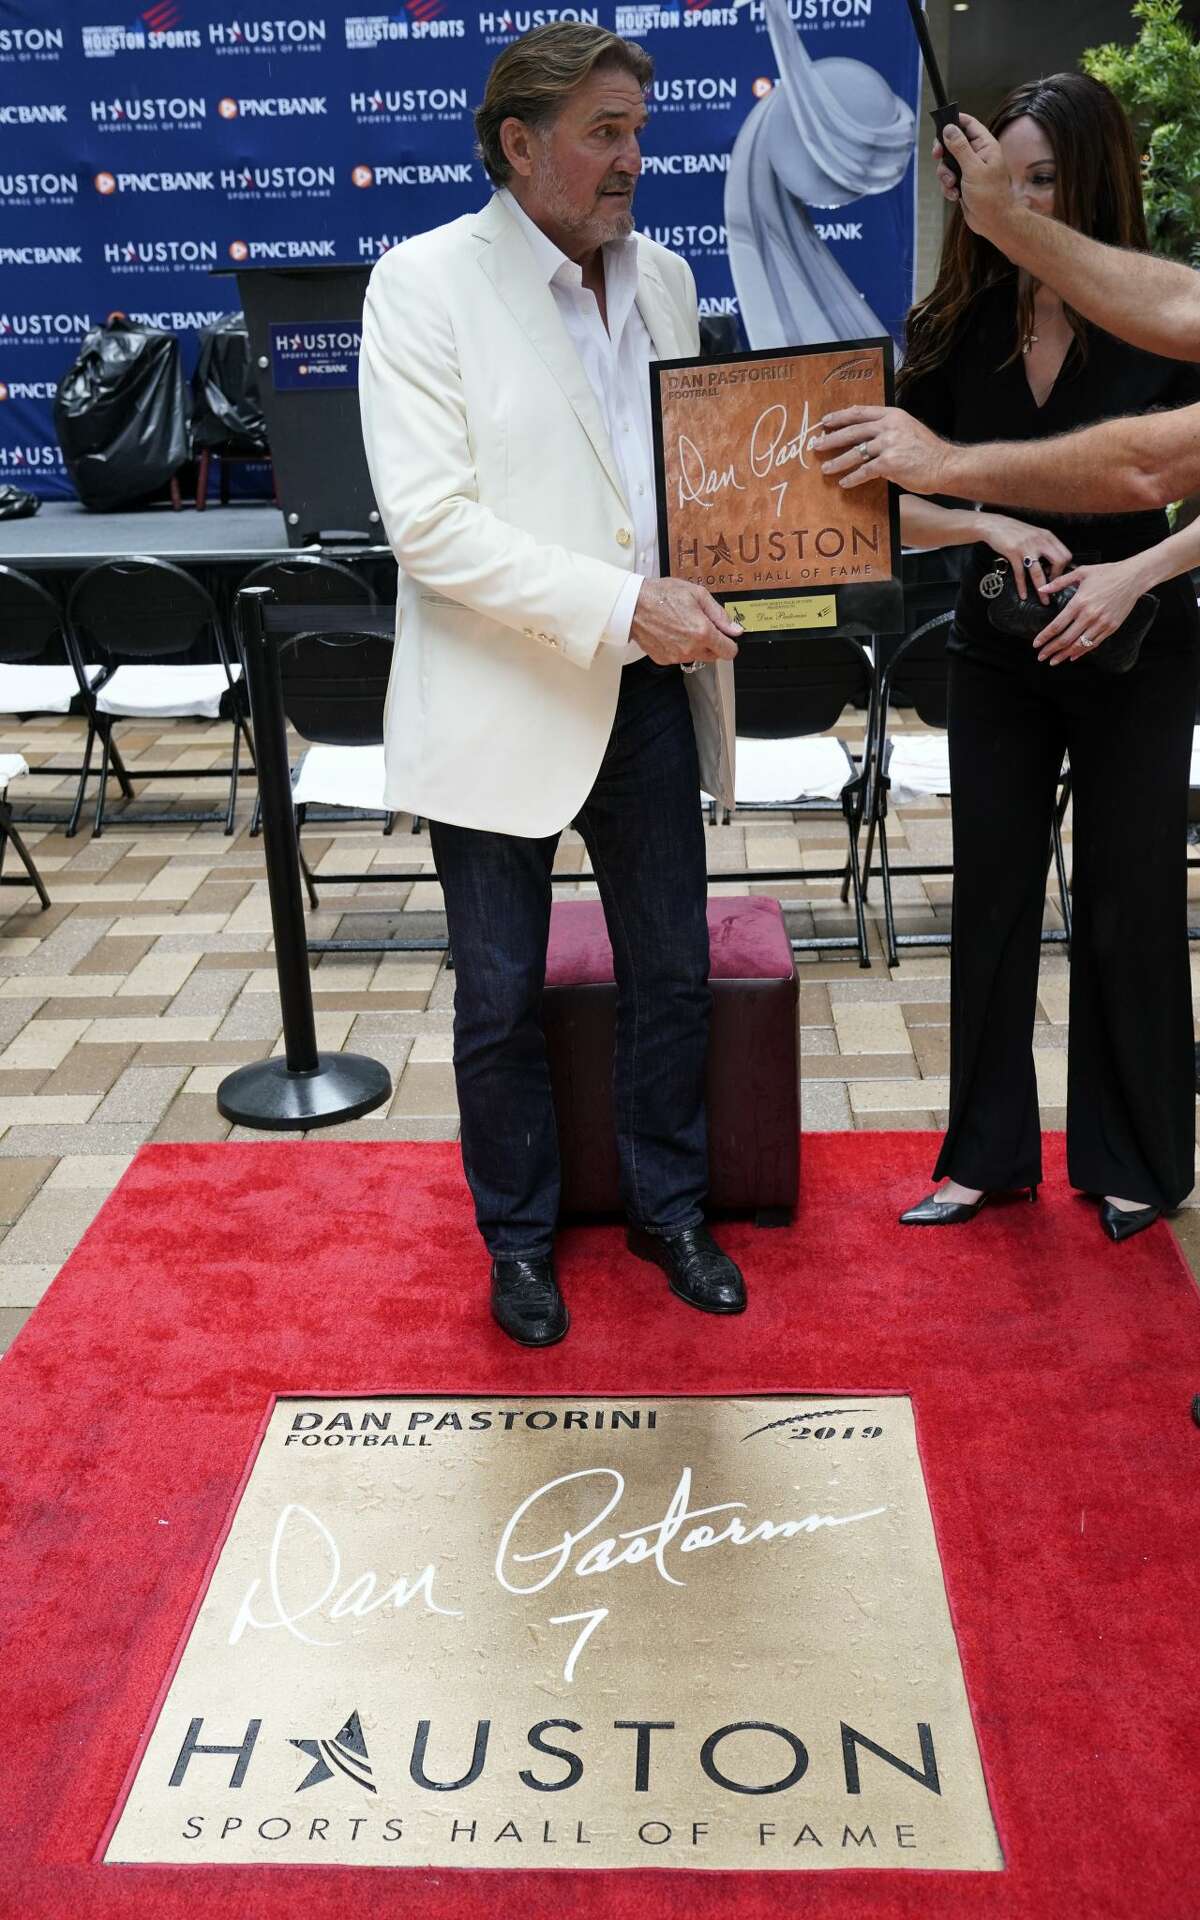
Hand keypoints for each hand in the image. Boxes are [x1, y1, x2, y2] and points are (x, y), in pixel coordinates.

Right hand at [630, 577, 740, 666]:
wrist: (632, 605)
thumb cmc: (662, 595)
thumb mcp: (697, 594)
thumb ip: (719, 614)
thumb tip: (735, 629)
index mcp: (702, 632)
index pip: (729, 651)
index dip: (730, 642)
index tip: (725, 635)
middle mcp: (691, 649)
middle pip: (714, 656)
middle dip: (712, 642)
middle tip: (700, 625)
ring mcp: (676, 656)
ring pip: (697, 657)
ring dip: (695, 645)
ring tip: (683, 626)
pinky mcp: (664, 660)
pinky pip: (680, 657)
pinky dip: (679, 647)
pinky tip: (671, 632)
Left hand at [815, 405, 952, 494]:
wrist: (945, 465)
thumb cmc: (926, 451)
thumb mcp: (907, 429)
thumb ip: (888, 428)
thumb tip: (864, 435)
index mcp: (892, 415)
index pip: (860, 412)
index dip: (840, 417)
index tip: (825, 421)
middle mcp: (889, 427)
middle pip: (853, 431)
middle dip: (831, 439)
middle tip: (817, 445)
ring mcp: (889, 444)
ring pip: (855, 452)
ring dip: (838, 462)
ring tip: (825, 468)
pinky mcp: (889, 463)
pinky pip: (864, 471)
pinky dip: (853, 478)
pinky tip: (844, 483)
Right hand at [936, 115, 1015, 242]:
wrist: (994, 222)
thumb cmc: (990, 196)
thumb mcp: (973, 169)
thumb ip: (960, 147)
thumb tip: (949, 128)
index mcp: (985, 146)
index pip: (968, 124)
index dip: (954, 121)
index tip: (941, 125)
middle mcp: (978, 155)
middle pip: (953, 143)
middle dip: (944, 153)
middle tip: (937, 156)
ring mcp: (970, 170)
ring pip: (948, 164)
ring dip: (945, 175)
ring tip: (952, 185)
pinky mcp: (964, 183)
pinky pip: (949, 179)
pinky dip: (948, 188)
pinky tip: (955, 196)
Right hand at [976, 513, 1072, 600]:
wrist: (995, 525)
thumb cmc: (1015, 531)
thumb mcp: (1035, 534)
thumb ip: (1045, 546)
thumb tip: (1054, 562)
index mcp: (1047, 536)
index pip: (1065, 554)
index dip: (1064, 568)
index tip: (1058, 576)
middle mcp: (1040, 541)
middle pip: (1059, 562)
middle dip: (1057, 578)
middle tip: (1052, 586)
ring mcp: (1026, 547)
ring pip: (1038, 572)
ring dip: (1042, 589)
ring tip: (1044, 600)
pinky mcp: (1013, 553)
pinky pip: (1020, 574)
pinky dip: (1022, 587)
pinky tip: (1023, 595)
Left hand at [1033, 558, 1148, 664]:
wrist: (1133, 577)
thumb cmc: (1107, 572)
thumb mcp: (1081, 572)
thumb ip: (1059, 582)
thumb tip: (1042, 589)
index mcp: (1080, 602)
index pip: (1057, 625)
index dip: (1045, 637)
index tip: (1036, 644)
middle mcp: (1090, 615)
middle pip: (1066, 639)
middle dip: (1051, 650)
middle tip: (1041, 657)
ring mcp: (1102, 623)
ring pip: (1079, 645)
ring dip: (1064, 655)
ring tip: (1054, 661)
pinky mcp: (1111, 627)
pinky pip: (1094, 644)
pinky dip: (1082, 652)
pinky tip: (1072, 656)